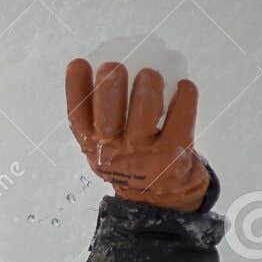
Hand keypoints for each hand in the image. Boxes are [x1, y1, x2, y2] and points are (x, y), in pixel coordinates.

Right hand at [65, 59, 209, 210]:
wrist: (163, 198)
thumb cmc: (131, 161)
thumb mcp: (105, 149)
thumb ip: (99, 121)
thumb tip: (102, 70)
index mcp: (95, 146)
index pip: (78, 117)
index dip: (76, 89)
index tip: (79, 63)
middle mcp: (116, 151)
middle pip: (108, 116)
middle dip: (110, 86)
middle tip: (114, 66)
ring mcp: (146, 154)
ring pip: (145, 115)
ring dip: (148, 87)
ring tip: (151, 73)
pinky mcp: (175, 154)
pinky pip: (181, 120)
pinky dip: (185, 98)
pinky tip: (185, 86)